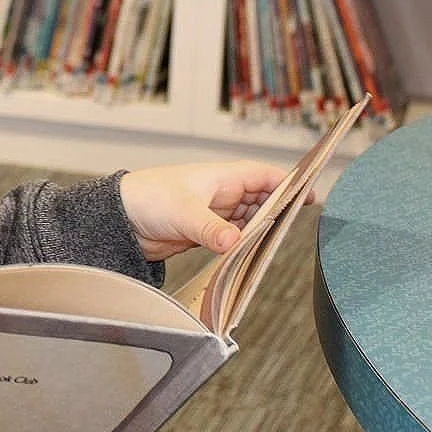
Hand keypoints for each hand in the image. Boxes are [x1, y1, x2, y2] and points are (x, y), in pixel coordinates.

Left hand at [119, 160, 291, 260]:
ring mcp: (215, 214)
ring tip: (278, 244)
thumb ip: (211, 229)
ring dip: (262, 232)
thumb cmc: (148, 198)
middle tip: (297, 227)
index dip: (288, 183)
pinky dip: (245, 245)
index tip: (311, 194)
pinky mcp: (206, 233)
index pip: (264, 175)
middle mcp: (222, 194)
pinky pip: (235, 238)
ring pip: (250, 221)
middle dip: (279, 211)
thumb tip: (236, 242)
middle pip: (262, 200)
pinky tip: (253, 255)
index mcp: (221, 177)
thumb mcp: (184, 212)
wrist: (121, 219)